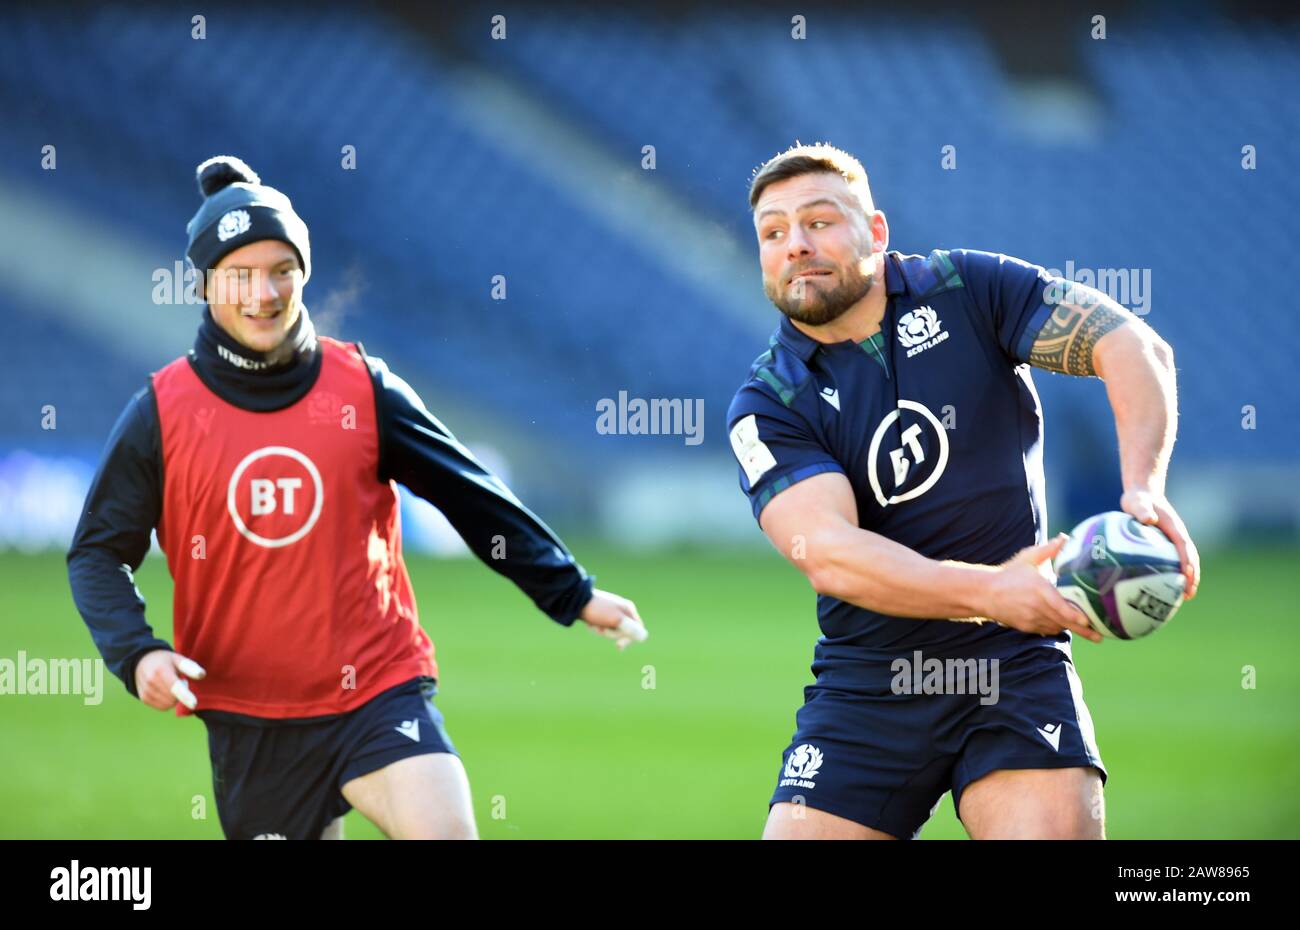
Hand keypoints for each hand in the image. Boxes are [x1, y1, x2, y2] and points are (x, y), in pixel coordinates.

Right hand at [134, 650, 206, 710]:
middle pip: (174, 698)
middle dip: (182, 693)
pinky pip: (162, 707)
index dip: (185, 696)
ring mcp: (146, 691)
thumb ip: (190, 666)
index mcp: (161, 671)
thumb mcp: (177, 659)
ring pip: (169, 704)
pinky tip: (166, 691)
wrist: (141, 662)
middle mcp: (151, 682)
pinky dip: (168, 702)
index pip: (175, 687)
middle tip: (180, 680)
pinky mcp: (144, 698)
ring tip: (171, 684)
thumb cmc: (165, 660)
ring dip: (175, 698)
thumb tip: (202, 675)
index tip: (194, 704)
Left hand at [579, 588, 646, 649]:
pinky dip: (596, 627)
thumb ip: (631, 629)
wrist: (576, 600)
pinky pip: (603, 626)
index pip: (638, 630)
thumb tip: (644, 637)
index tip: (618, 645)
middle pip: (624, 631)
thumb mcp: (616, 620)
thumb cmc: (598, 610)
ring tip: (594, 624)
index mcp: (628, 609)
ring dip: (602, 631)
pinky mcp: (602, 614)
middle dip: (611, 634)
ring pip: (612, 630)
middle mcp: (622, 610)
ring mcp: (612, 612)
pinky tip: (590, 623)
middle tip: (601, 629)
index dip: (629, 639)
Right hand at [984, 535, 1102, 643]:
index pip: (1060, 607)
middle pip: (1063, 622)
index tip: (1087, 620)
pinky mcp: (1026, 627)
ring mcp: (1031, 619)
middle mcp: (1036, 607)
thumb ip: (1048, 550)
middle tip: (1099, 636)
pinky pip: (1046, 629)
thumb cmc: (1008, 574)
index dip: (1074, 616)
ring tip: (1088, 631)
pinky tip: (1064, 625)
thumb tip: (1066, 538)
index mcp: (1039, 590)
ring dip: (1070, 628)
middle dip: (1083, 630)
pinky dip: (1056, 627)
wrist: (985, 593)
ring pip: (1056, 627)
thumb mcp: (1027, 558)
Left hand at [1121, 489, 1199, 599]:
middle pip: (1191, 559)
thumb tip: (1147, 518)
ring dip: (1186, 580)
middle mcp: (1177, 535)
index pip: (1184, 546)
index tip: (1187, 576)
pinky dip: (1170, 575)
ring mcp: (1173, 541)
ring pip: (1184, 562)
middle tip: (1189, 595)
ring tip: (1182, 598)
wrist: (1142, 493)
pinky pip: (1170, 562)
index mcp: (1174, 527)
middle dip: (1193, 577)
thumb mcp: (1137, 501)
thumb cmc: (1138, 498)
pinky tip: (1160, 590)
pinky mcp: (1166, 545)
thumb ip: (1142, 509)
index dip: (1187, 561)